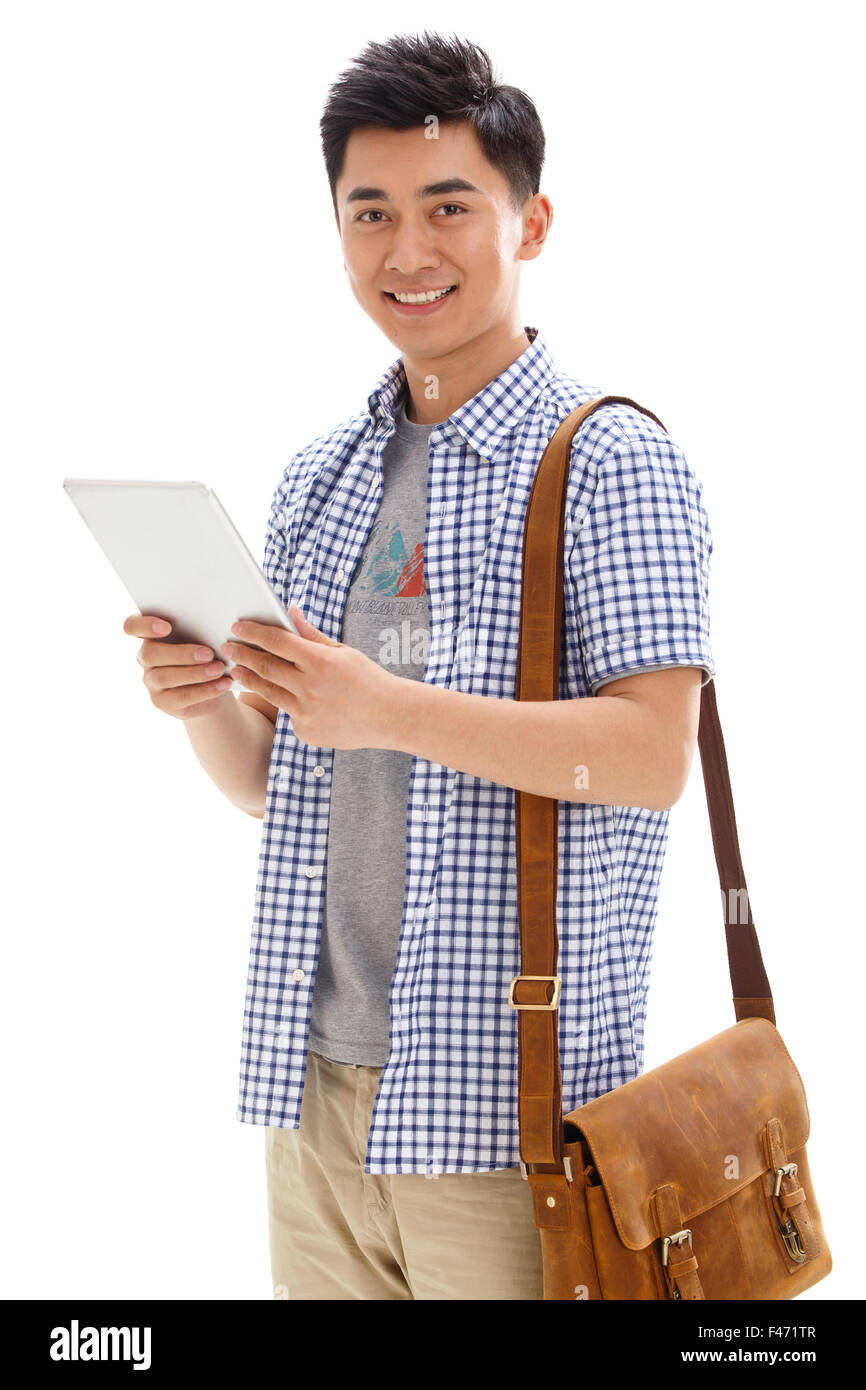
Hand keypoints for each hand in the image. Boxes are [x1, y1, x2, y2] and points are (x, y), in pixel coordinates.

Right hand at [123, 613, 232, 721]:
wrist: (214, 685)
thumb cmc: (207, 652)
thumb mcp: (203, 638)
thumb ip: (200, 629)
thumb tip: (214, 624)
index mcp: (150, 635)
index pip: (132, 626)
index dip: (144, 625)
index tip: (167, 627)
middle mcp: (145, 658)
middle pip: (151, 654)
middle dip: (181, 654)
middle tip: (208, 653)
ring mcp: (151, 682)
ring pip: (166, 677)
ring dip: (195, 673)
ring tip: (219, 669)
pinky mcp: (163, 702)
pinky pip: (182, 697)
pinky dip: (206, 690)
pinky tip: (223, 684)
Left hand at [221, 606, 402, 749]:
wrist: (389, 717)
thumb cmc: (367, 680)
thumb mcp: (343, 652)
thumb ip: (312, 635)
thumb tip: (291, 611)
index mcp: (320, 661)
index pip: (277, 641)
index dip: (253, 632)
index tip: (237, 626)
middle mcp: (310, 687)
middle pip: (265, 666)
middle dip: (243, 655)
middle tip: (227, 647)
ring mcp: (306, 712)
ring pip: (268, 692)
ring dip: (249, 679)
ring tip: (236, 671)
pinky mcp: (305, 732)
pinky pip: (287, 713)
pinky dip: (284, 703)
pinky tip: (279, 696)